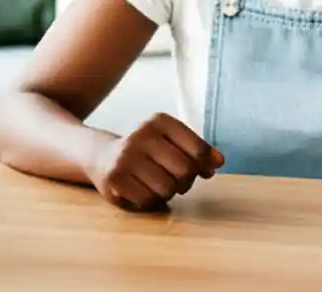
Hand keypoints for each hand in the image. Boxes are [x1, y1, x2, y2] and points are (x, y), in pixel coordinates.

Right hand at [87, 113, 224, 210]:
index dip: (203, 165)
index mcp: (159, 121)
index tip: (198, 168)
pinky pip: (148, 201)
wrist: (102, 156)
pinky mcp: (114, 177)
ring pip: (168, 189)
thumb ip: (199, 151)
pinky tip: (141, 190)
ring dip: (167, 193)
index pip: (198, 149)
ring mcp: (126, 155)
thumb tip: (218, 162)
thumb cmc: (148, 152)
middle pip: (185, 170)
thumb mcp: (173, 143)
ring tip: (156, 183)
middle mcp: (141, 134)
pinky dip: (150, 201)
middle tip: (175, 179)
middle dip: (185, 181)